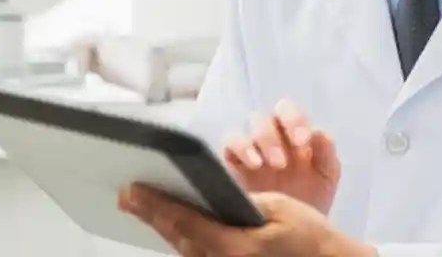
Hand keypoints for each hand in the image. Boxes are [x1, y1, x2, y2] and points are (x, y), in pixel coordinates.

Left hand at [119, 184, 375, 256]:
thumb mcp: (280, 207)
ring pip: (185, 253)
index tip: (132, 191)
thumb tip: (210, 195)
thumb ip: (242, 201)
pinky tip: (175, 230)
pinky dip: (185, 243)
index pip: (185, 222)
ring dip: (165, 231)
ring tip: (145, 209)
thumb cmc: (313, 239)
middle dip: (152, 216)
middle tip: (128, 197)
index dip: (155, 206)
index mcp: (237, 248)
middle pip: (178, 240)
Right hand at [223, 100, 340, 213]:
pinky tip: (251, 167)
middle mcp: (269, 138)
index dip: (294, 120)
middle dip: (271, 137)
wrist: (292, 234)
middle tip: (281, 163)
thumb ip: (327, 155)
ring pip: (243, 131)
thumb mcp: (326, 178)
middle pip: (263, 119)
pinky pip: (229, 147)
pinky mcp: (232, 167)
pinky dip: (239, 151)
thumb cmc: (311, 200)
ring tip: (263, 166)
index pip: (288, 111)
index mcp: (292, 134)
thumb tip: (320, 133)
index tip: (303, 142)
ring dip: (256, 144)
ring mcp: (249, 152)